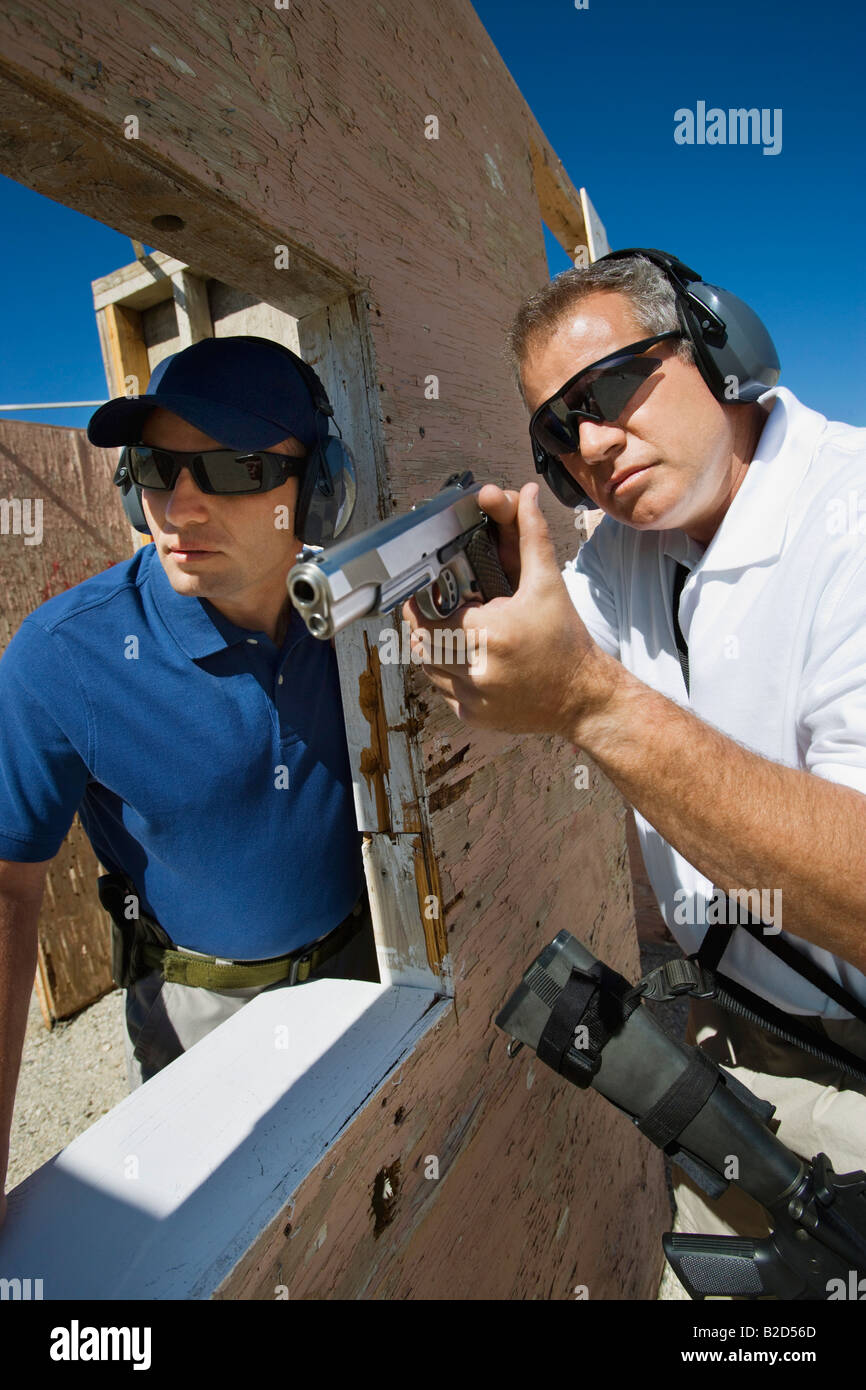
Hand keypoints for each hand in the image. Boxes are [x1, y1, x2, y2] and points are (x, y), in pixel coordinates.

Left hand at [401, 482, 618, 736]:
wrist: (584, 695)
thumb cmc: (566, 638)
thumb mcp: (548, 584)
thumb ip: (531, 536)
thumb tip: (527, 493)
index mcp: (489, 633)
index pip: (429, 616)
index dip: (421, 604)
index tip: (425, 594)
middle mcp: (477, 670)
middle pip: (423, 643)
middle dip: (425, 626)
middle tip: (435, 612)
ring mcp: (473, 698)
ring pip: (429, 669)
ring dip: (434, 650)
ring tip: (453, 633)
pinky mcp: (473, 716)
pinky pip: (444, 691)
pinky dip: (449, 676)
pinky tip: (469, 661)